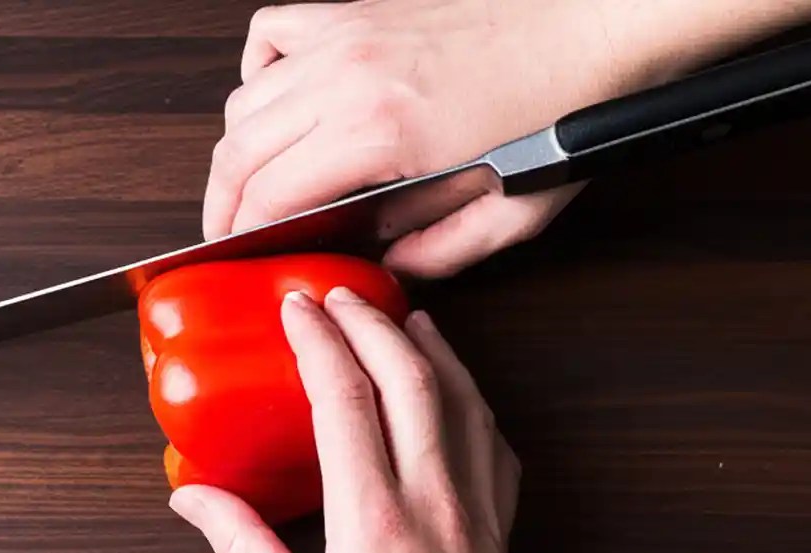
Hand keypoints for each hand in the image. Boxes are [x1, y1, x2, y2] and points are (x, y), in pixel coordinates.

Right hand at [169, 287, 545, 552]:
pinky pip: (496, 444)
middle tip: (339, 295)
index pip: (346, 398)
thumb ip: (242, 549)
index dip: (319, 340)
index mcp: (373, 521)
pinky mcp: (498, 531)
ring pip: (464, 400)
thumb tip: (194, 500)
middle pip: (411, 378)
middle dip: (372, 322)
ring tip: (406, 316)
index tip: (296, 308)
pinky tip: (460, 393)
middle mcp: (434, 503)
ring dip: (433, 348)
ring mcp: (476, 513)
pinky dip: (475, 401)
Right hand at [202, 0, 626, 277]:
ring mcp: (345, 38)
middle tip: (226, 229)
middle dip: (223, 200)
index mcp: (379, 132)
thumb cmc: (558, 108)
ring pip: (245, 98)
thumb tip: (388, 268)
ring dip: (237, 146)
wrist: (588, 29)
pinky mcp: (355, 12)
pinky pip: (271, 33)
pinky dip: (258, 71)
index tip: (239, 252)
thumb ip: (440, 254)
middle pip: (240, 148)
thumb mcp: (509, 214)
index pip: (270, 192)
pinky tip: (277, 98)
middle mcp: (347, 78)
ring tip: (247, 180)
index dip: (243, 232)